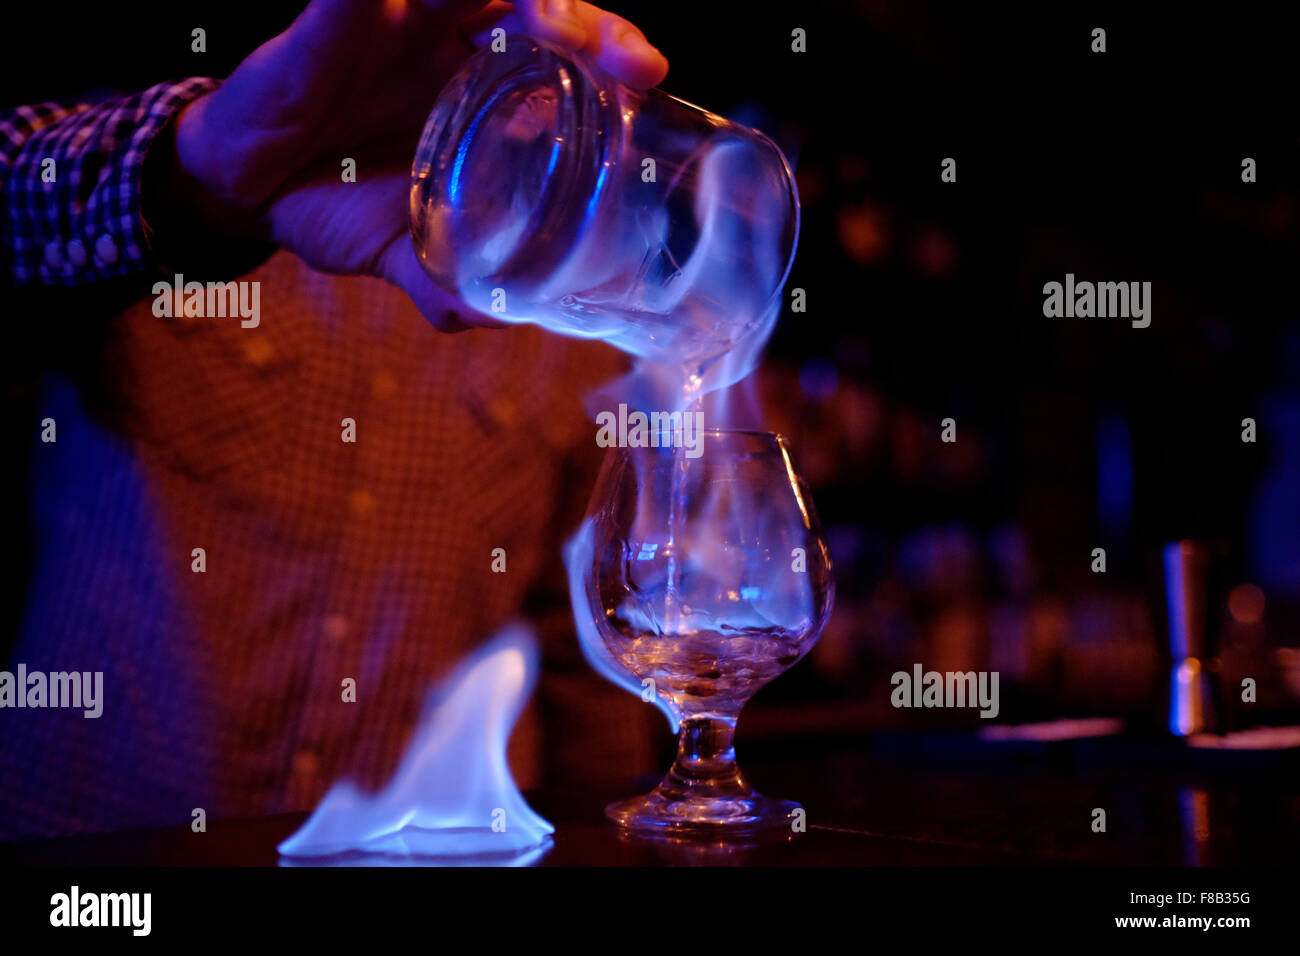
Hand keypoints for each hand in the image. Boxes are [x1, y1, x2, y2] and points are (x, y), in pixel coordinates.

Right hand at [170, 0, 668, 330]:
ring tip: (551, 24)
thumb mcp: (400, 253)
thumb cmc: (328, 202)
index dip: (610, 51)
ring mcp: (396, 20)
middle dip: (584, 20)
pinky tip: (405, 3)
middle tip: (617, 59)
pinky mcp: (335, 16)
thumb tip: (501, 319)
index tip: (647, 77)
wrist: (240, 189)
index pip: (564, 51)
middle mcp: (450, 41)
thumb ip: (449, 283)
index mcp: (482, 88)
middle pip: (535, 2)